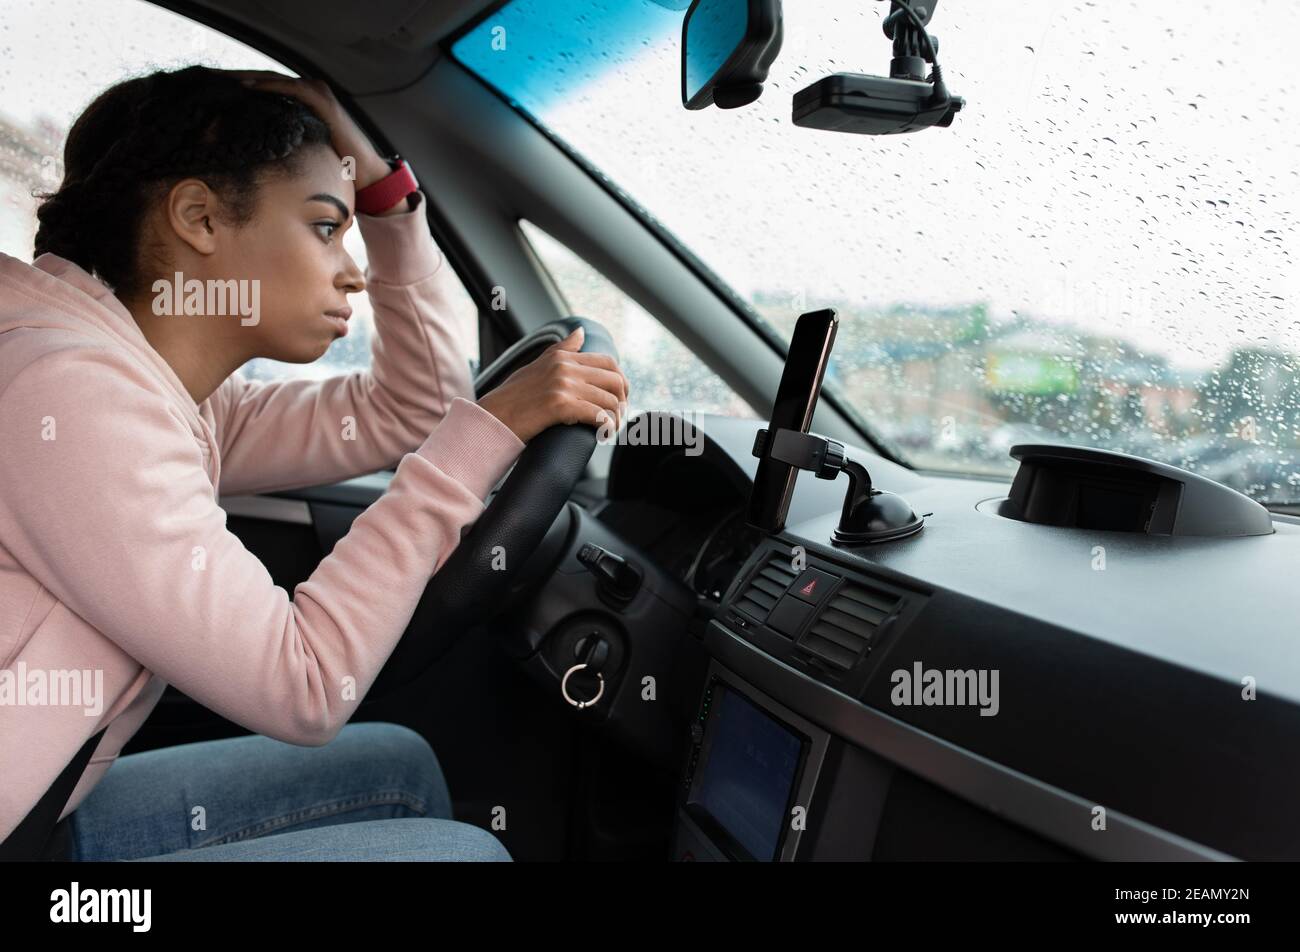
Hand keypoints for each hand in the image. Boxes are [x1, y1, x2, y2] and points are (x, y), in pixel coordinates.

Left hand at [224, 70, 393, 191]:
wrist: (365, 174)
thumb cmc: (335, 168)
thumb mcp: (301, 151)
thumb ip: (283, 143)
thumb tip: (254, 154)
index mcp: (302, 102)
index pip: (264, 87)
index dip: (238, 86)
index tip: (211, 90)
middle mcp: (309, 92)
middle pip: (264, 79)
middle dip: (235, 78)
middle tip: (207, 78)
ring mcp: (317, 93)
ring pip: (273, 79)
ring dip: (246, 77)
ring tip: (220, 79)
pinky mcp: (323, 101)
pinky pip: (290, 88)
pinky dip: (269, 86)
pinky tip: (247, 87)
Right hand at [477, 327, 631, 443]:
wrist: (492, 418)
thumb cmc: (513, 397)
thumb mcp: (538, 365)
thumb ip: (562, 349)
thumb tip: (580, 332)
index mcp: (562, 357)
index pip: (609, 363)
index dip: (621, 382)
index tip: (620, 398)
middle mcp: (564, 367)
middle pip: (615, 380)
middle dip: (623, 400)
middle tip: (618, 416)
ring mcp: (563, 385)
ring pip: (609, 400)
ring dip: (615, 418)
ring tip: (610, 428)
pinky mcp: (560, 405)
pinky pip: (597, 415)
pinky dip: (605, 426)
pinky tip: (602, 433)